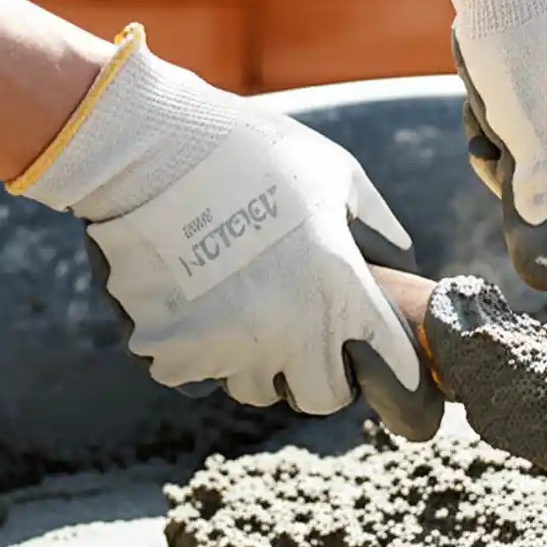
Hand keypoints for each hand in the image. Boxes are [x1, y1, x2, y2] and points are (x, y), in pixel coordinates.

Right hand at [10, 24, 443, 440]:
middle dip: (314, 372)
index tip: (376, 365)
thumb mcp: (337, 175)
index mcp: (340, 287)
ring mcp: (231, 348)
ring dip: (251, 359)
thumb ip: (377, 229)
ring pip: (254, 387)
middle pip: (322, 397)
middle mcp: (292, 330)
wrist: (147, 149)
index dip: (388, 371)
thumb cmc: (251, 152)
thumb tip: (400, 267)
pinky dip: (193, 350)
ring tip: (233, 299)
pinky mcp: (175, 355)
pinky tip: (188, 299)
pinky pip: (195, 375)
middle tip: (295, 330)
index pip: (391, 370)